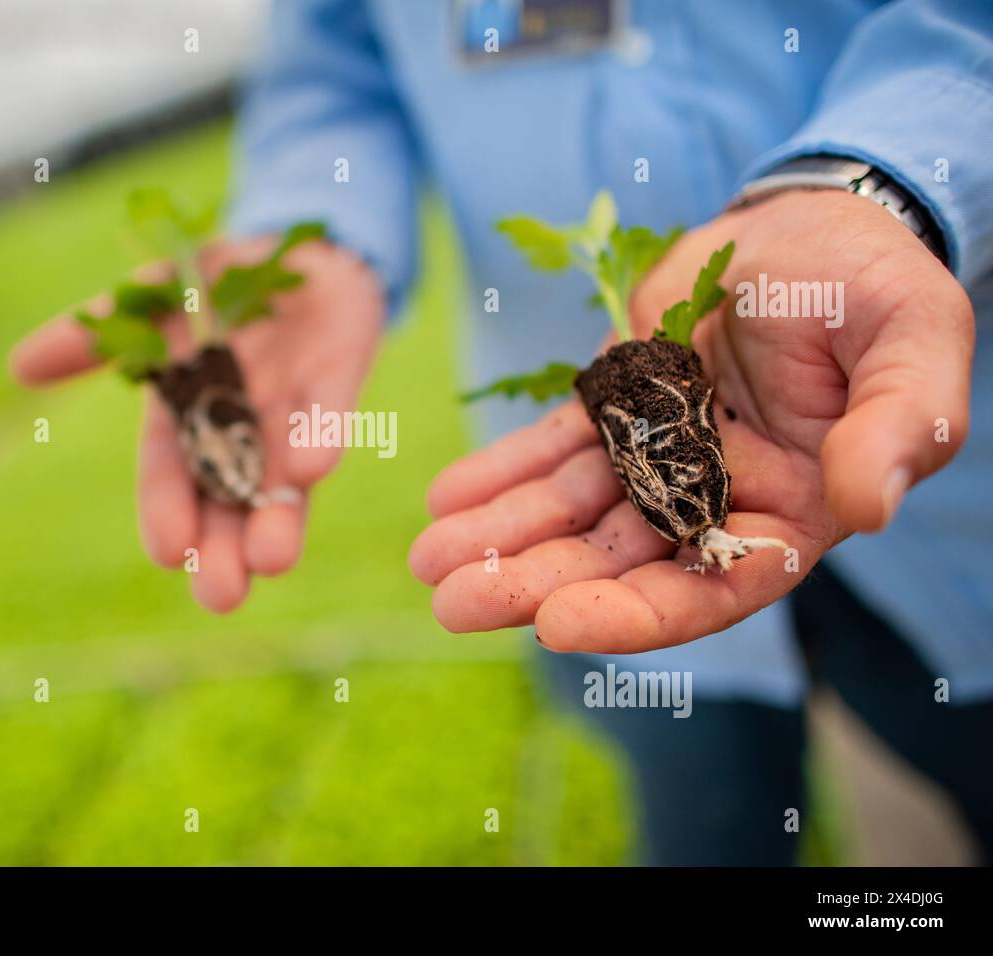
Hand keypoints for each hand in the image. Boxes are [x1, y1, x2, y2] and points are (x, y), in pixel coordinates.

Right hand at [11, 239, 383, 611]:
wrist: (298, 245)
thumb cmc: (215, 284)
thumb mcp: (148, 298)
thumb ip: (96, 334)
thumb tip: (17, 366)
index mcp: (187, 413)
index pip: (172, 473)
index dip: (168, 511)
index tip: (167, 553)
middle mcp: (242, 427)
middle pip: (230, 498)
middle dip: (226, 547)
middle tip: (221, 597)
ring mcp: (293, 408)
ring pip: (285, 477)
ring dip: (280, 518)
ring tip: (272, 562)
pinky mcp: (339, 374)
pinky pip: (331, 411)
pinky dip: (323, 437)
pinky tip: (315, 470)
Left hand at [410, 190, 972, 651]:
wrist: (809, 223)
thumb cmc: (873, 283)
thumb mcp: (910, 340)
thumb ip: (897, 423)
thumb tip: (869, 505)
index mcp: (789, 512)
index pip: (712, 586)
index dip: (638, 612)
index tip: (560, 624)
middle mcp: (714, 501)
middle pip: (619, 560)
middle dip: (536, 582)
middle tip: (454, 601)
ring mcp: (657, 457)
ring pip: (572, 511)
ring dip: (501, 536)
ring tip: (428, 556)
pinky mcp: (614, 408)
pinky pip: (551, 449)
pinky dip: (499, 474)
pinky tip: (445, 497)